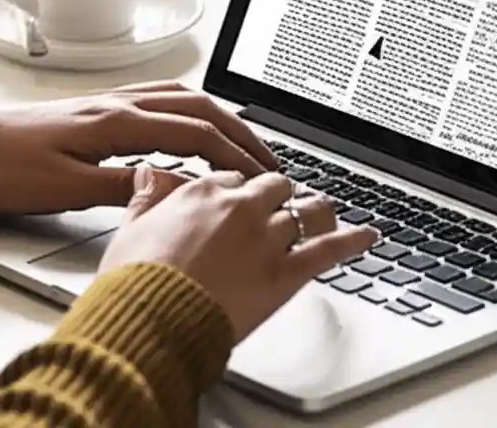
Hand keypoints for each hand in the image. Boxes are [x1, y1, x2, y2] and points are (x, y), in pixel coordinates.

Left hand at [0, 80, 277, 213]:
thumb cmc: (2, 168)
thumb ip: (123, 187)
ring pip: (185, 100)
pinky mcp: (100, 109)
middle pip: (201, 110)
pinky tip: (196, 126)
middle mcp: (120, 104)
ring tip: (246, 145)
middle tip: (270, 163)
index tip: (260, 179)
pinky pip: (163, 101)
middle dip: (242, 135)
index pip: (195, 135)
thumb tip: (173, 188)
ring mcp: (111, 102)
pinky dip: (193, 112)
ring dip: (222, 120)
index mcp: (116, 123)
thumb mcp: (63, 190)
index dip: (234, 156)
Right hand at [100, 166, 377, 340]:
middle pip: (274, 188)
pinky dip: (352, 240)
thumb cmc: (135, 282)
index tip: (239, 201)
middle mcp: (240, 208)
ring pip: (304, 213)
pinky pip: (329, 248)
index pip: (232, 177)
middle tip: (281, 208)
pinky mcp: (285, 272)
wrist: (150, 320)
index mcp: (202, 192)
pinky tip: (367, 237)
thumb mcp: (129, 230)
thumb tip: (148, 174)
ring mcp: (266, 238)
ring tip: (323, 215)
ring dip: (314, 214)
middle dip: (279, 196)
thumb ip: (145, 198)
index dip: (238, 191)